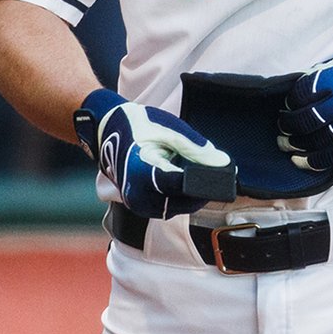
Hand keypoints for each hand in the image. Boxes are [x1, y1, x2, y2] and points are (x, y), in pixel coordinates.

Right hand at [74, 89, 235, 217]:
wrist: (108, 130)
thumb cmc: (139, 126)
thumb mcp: (170, 129)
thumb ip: (197, 148)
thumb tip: (223, 163)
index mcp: (142, 172)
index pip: (182, 185)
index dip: (206, 182)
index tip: (225, 175)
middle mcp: (138, 194)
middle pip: (184, 201)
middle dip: (204, 188)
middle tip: (219, 172)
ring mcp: (139, 204)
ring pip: (179, 207)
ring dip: (193, 193)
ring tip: (199, 171)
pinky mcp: (142, 207)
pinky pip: (170, 207)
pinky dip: (182, 196)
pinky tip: (186, 178)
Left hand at [277, 43, 332, 171]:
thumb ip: (329, 72)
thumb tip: (304, 84)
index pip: (302, 93)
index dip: (290, 102)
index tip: (288, 107)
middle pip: (305, 119)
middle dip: (288, 126)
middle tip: (281, 128)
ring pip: (316, 139)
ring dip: (296, 144)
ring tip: (287, 145)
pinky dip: (314, 160)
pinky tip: (302, 160)